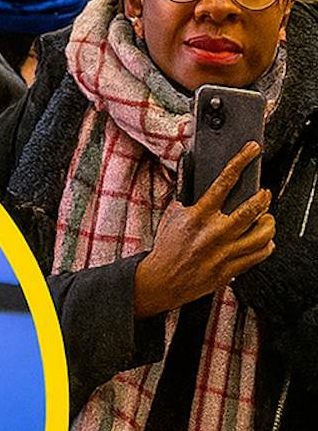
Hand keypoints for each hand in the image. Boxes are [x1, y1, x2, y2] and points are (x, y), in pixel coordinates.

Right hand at [133, 142, 273, 317]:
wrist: (161, 280)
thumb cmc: (166, 248)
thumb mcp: (172, 217)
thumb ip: (188, 200)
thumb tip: (193, 182)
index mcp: (199, 216)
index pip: (225, 182)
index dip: (241, 162)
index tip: (252, 151)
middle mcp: (215, 232)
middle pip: (252, 209)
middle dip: (263, 197)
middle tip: (264, 194)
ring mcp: (225, 251)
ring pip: (263, 233)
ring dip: (269, 222)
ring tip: (267, 218)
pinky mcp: (231, 268)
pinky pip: (260, 254)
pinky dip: (267, 244)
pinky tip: (263, 240)